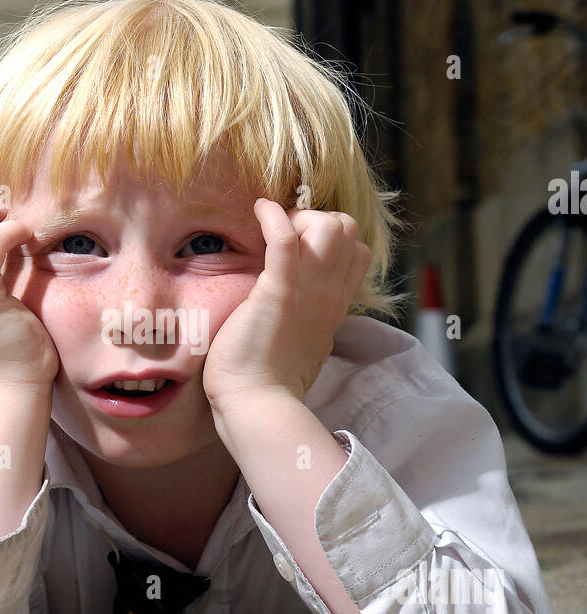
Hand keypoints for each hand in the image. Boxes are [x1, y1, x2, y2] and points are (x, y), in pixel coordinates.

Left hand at [202, 199, 371, 416]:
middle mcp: (329, 293)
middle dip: (317, 219)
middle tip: (284, 238)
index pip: (357, 251)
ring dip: (300, 217)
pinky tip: (259, 211)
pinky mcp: (278, 292)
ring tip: (273, 231)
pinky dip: (273, 217)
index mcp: (334, 304)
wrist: (256, 403)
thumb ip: (311, 316)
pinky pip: (285, 239)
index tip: (298, 248)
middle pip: (348, 229)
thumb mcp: (305, 340)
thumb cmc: (269, 377)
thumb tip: (304, 306)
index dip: (330, 238)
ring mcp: (308, 291)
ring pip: (330, 225)